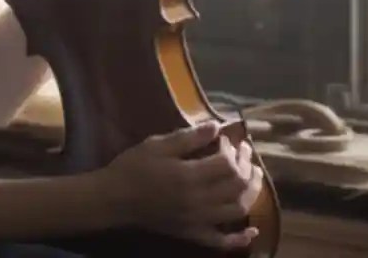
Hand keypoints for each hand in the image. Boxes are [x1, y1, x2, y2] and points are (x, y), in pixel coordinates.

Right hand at [98, 122, 264, 250]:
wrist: (114, 199)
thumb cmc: (133, 167)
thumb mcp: (157, 145)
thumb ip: (188, 137)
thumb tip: (216, 126)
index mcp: (189, 176)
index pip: (227, 164)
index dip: (233, 150)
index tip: (226, 140)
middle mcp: (198, 201)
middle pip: (237, 185)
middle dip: (246, 166)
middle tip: (245, 152)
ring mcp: (197, 220)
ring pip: (237, 210)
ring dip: (252, 193)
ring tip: (253, 176)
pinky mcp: (192, 234)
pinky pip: (221, 241)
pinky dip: (239, 239)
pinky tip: (252, 231)